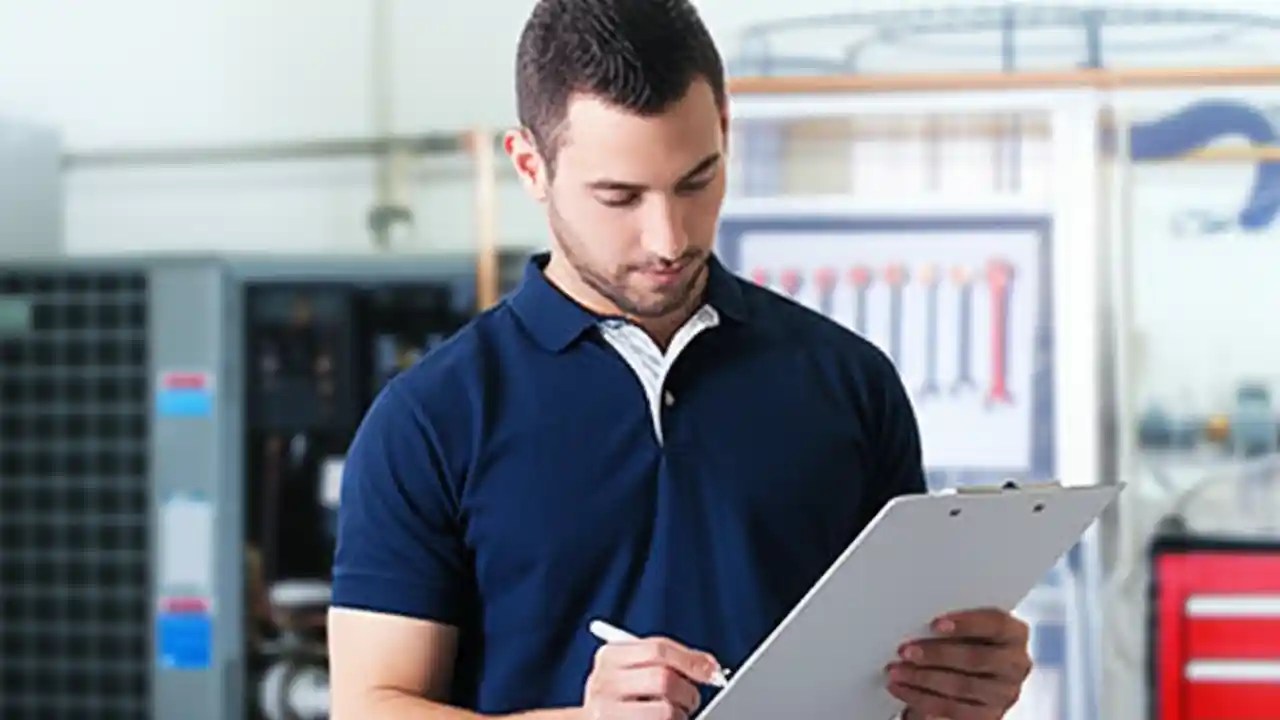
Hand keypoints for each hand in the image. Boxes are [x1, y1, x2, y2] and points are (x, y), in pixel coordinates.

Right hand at [583, 636, 722, 719]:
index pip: (658, 649)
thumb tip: (709, 666)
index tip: (712, 671)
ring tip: (672, 717)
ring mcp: (607, 713)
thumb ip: (666, 662)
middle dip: (688, 692)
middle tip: (690, 700)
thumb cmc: (619, 698)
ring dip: (680, 716)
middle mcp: (604, 683)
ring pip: (666, 711)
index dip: (691, 659)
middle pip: (664, 679)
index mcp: (609, 657)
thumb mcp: (631, 672)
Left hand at [886, 608, 1031, 719]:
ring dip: (924, 680)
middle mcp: (1015, 665)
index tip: (934, 624)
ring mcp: (1005, 694)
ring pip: (963, 687)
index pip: (995, 624)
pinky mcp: (990, 716)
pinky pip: (956, 712)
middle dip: (936, 655)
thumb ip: (951, 624)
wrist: (977, 672)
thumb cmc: (966, 640)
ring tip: (896, 673)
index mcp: (1014, 634)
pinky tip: (908, 695)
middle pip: (975, 659)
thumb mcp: (965, 627)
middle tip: (905, 651)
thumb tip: (916, 621)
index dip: (965, 624)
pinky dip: (928, 704)